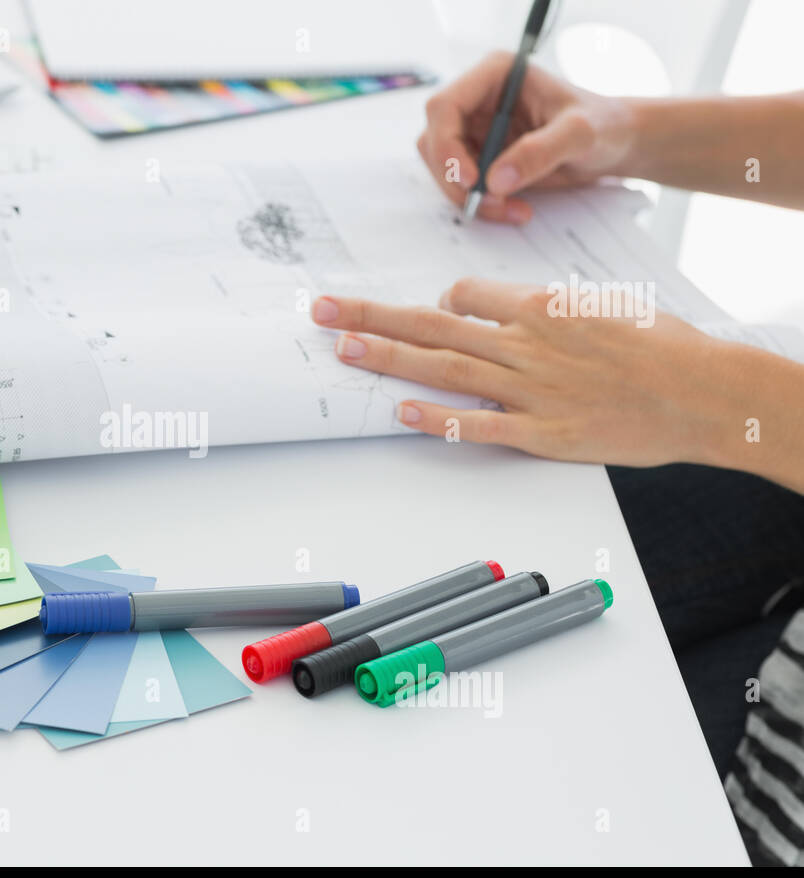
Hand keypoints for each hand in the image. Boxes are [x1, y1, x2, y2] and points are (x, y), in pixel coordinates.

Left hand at [312, 280, 737, 467]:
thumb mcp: (605, 304)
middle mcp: (525, 341)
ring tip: (341, 348)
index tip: (428, 312)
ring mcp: (530, 387)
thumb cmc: (664, 346)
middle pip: (432, 322)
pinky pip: (478, 424)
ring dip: (387, 357)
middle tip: (324, 309)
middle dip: (372, 313)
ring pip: (443, 367)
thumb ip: (549, 307)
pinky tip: (402, 414)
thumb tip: (512, 306)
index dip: (439, 303)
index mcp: (541, 304)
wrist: (706, 391)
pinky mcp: (542, 431)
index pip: (464, 293)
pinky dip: (438, 420)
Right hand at [416, 52, 635, 223]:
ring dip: (468, 197)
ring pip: (443, 169)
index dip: (447, 145)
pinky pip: (460, 186)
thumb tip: (496, 180)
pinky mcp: (478, 157)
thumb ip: (540, 152)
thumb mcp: (580, 134)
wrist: (612, 145)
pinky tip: (512, 208)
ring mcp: (474, 130)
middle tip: (492, 202)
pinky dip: (481, 204)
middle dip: (458, 180)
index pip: (444, 107)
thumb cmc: (603, 125)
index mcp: (494, 75)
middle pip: (435, 142)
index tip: (472, 179)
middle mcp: (477, 100)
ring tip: (510, 208)